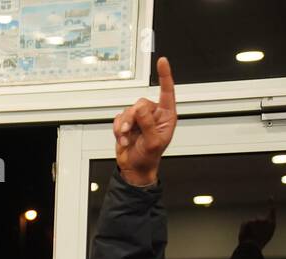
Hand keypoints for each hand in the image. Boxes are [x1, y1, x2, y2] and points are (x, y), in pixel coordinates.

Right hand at [113, 57, 176, 186]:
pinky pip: (119, 118)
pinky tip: (123, 139)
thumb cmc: (149, 157)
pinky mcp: (127, 123)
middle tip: (130, 130)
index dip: (164, 76)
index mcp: (166, 116)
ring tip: (126, 138)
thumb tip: (140, 108)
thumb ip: (148, 124)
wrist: (134, 168)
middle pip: (140, 103)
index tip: (162, 62)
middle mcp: (153, 114)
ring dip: (124, 126)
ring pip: (128, 111)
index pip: (167, 92)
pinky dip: (118, 129)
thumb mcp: (152, 142)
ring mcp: (139, 119)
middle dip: (133, 117)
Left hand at [238, 202, 275, 249]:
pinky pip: (245, 224)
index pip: (272, 211)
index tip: (270, 197)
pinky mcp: (249, 221)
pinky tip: (246, 233)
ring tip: (251, 235)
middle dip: (254, 226)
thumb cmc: (259, 243)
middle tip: (254, 235)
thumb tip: (259, 221)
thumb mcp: (266, 235)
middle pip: (257, 219)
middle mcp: (265, 220)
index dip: (271, 203)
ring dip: (249, 228)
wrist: (252, 246)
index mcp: (272, 224)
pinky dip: (244, 228)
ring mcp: (257, 220)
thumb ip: (265, 226)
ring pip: (251, 222)